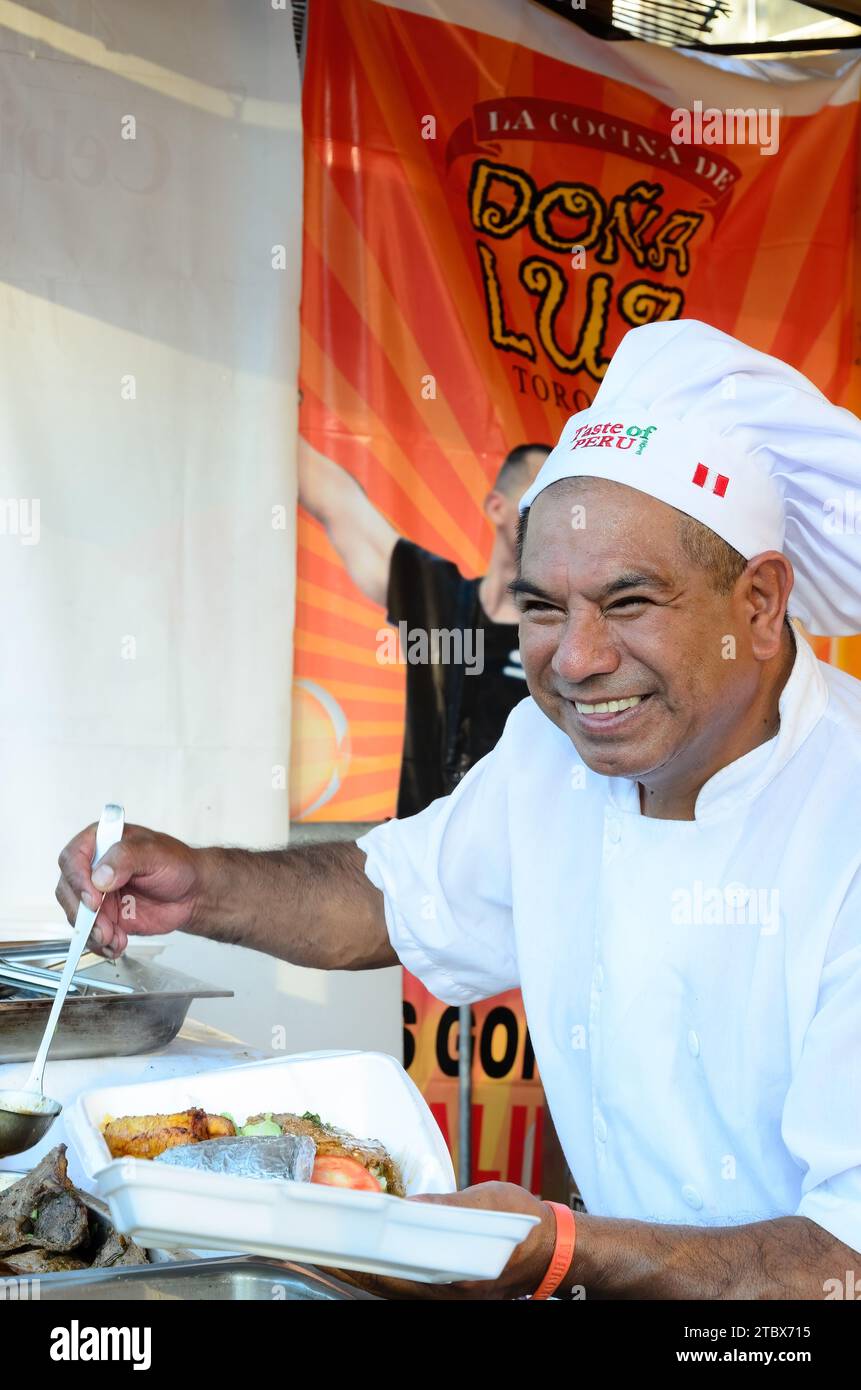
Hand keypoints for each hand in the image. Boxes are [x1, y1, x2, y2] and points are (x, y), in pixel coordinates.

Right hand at [55, 823, 202, 959]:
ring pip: (77, 915)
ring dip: (92, 932)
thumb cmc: (175, 864)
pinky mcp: (104, 916)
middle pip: (68, 891)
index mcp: (100, 841)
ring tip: (114, 939)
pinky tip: (116, 945)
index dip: (78, 881)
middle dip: (84, 914)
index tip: (93, 900)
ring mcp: (96, 894)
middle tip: (103, 927)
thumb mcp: (155, 853)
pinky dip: (100, 943)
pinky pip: (91, 933)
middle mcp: (93, 868)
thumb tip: (101, 876)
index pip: (73, 859)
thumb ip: (126, 857)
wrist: (192, 892)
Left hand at [328, 1182, 556, 1299]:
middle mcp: (447, 1296)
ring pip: (393, 1291)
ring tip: (335, 1251)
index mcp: (458, 1276)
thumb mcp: (488, 1202)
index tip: (331, 1247)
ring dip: (364, 1272)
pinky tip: (369, 1261)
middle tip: (318, 1247)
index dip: (360, 1261)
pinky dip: (383, 1276)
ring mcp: (445, 1300)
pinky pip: (406, 1290)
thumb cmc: (524, 1226)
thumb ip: (448, 1206)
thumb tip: (408, 1205)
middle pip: (387, 1286)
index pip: (395, 1272)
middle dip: (352, 1268)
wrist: (552, 1251)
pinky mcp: (446, 1297)